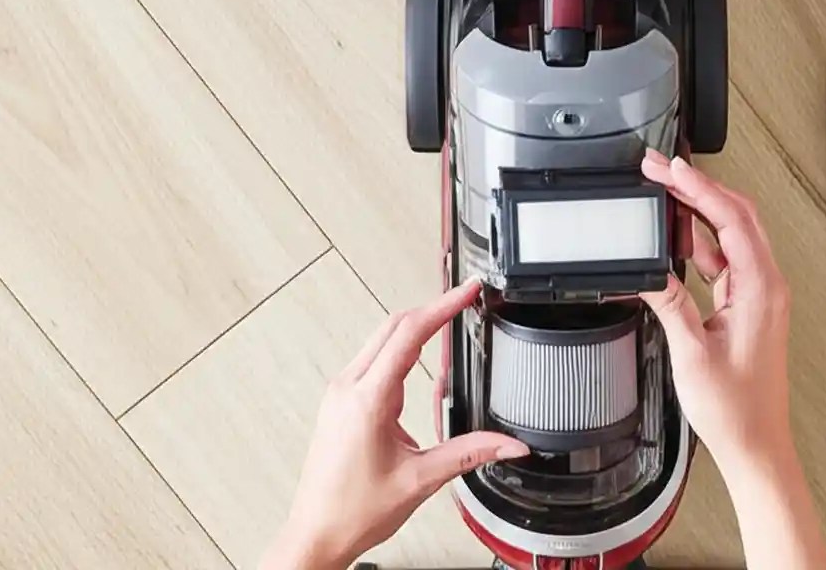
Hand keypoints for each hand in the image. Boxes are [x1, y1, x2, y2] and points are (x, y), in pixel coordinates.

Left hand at [261, 279, 528, 569]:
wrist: (316, 533)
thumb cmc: (352, 511)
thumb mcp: (421, 479)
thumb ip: (470, 454)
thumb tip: (509, 445)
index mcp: (367, 401)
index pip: (409, 335)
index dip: (442, 307)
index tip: (465, 292)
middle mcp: (348, 389)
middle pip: (393, 326)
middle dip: (431, 307)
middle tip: (463, 296)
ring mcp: (340, 394)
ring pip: (380, 340)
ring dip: (414, 326)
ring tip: (446, 318)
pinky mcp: (340, 403)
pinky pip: (371, 360)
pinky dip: (399, 347)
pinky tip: (416, 351)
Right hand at [639, 150, 793, 470]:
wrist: (755, 443)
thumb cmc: (736, 408)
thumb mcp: (691, 353)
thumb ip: (670, 303)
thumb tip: (649, 269)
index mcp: (761, 289)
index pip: (731, 219)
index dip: (699, 188)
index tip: (670, 168)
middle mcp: (766, 285)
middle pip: (735, 216)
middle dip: (697, 188)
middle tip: (659, 170)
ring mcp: (758, 294)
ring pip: (729, 235)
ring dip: (696, 213)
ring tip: (660, 194)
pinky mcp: (747, 306)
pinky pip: (724, 259)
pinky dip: (698, 242)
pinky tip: (672, 238)